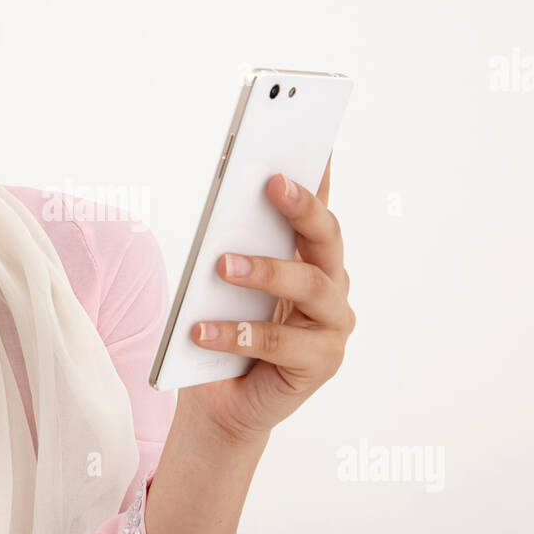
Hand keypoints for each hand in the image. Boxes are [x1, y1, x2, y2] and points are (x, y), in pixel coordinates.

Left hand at [181, 154, 354, 443]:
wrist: (222, 400)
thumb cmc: (226, 329)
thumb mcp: (225, 282)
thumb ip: (235, 244)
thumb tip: (229, 201)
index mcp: (311, 254)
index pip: (320, 203)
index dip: (319, 168)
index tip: (309, 133)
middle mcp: (332, 282)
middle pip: (327, 236)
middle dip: (302, 205)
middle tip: (271, 183)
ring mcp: (333, 324)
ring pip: (311, 286)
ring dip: (267, 272)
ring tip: (223, 265)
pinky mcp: (323, 363)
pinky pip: (281, 345)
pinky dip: (238, 334)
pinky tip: (201, 330)